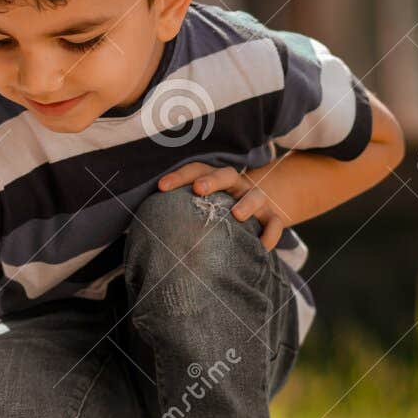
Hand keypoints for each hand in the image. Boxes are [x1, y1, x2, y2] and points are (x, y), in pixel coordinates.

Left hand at [157, 162, 289, 250]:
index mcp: (214, 179)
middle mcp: (236, 185)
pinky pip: (274, 224)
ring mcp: (256, 199)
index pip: (195, 170)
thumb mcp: (201, 206)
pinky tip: (262, 247)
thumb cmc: (217, 211)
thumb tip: (142, 232)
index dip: (179, 177)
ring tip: (237, 216)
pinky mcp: (272, 217)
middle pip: (226, 174)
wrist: (258, 210)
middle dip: (212, 180)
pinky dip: (270, 234)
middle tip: (199, 190)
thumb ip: (179, 213)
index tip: (161, 187)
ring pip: (255, 196)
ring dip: (246, 203)